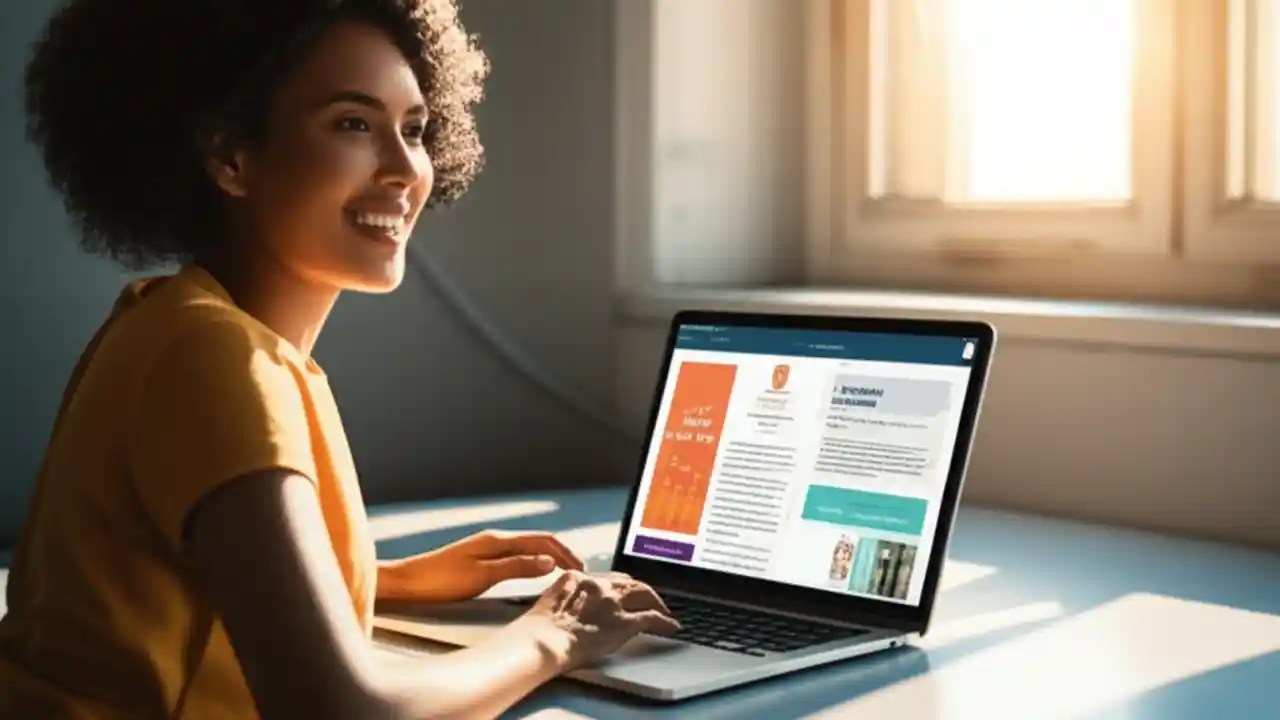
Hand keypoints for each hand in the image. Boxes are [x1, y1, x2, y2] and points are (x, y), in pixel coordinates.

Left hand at [378, 530, 583, 603]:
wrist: (408, 583)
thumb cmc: (440, 581)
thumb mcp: (482, 576)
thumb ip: (516, 567)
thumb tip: (549, 561)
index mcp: (498, 540)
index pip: (543, 540)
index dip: (566, 554)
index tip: (583, 570)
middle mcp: (495, 540)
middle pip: (539, 541)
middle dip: (563, 554)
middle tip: (582, 574)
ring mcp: (488, 548)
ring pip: (529, 548)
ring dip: (550, 557)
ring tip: (566, 573)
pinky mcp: (481, 559)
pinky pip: (518, 555)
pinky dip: (535, 561)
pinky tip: (537, 572)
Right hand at [511, 570, 679, 670]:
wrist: (543, 641)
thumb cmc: (538, 630)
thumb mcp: (550, 602)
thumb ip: (567, 598)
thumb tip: (573, 607)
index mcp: (577, 577)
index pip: (606, 578)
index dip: (619, 585)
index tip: (624, 590)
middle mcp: (598, 584)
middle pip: (628, 582)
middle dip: (641, 590)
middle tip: (650, 598)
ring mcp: (613, 602)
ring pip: (644, 594)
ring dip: (657, 602)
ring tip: (665, 611)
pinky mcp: (624, 621)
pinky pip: (651, 618)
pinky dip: (664, 621)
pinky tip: (671, 626)